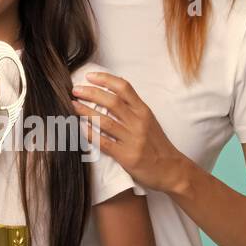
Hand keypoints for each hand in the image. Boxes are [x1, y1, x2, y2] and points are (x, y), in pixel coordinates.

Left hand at [71, 72, 189, 194]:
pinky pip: (104, 142)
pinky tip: (79, 127)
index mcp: (143, 111)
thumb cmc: (157, 145)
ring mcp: (133, 139)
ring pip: (105, 120)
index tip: (89, 76)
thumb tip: (110, 94)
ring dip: (85, 111)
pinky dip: (90, 133)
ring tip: (73, 105)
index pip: (124, 87)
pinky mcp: (127, 156)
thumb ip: (132, 109)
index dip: (105, 79)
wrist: (171, 169)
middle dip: (91, 93)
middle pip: (111, 101)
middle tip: (75, 90)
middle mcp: (138, 122)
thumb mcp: (149, 121)